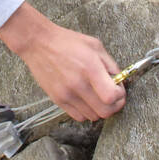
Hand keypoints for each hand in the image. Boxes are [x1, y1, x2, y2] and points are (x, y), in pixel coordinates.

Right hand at [0, 3, 126, 123]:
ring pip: (93, 117)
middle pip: (105, 112)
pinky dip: (86, 111)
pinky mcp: (58, 100)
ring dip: (99, 109)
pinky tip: (85, 99)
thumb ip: (110, 65)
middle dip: (114, 106)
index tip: (119, 90)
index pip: (111, 96)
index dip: (120, 96)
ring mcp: (67, 94)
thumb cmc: (67, 42)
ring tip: (97, 96)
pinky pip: (79, 117)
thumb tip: (120, 82)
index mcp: (90, 68)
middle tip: (112, 97)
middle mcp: (78, 84)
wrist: (38, 44)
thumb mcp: (95, 46)